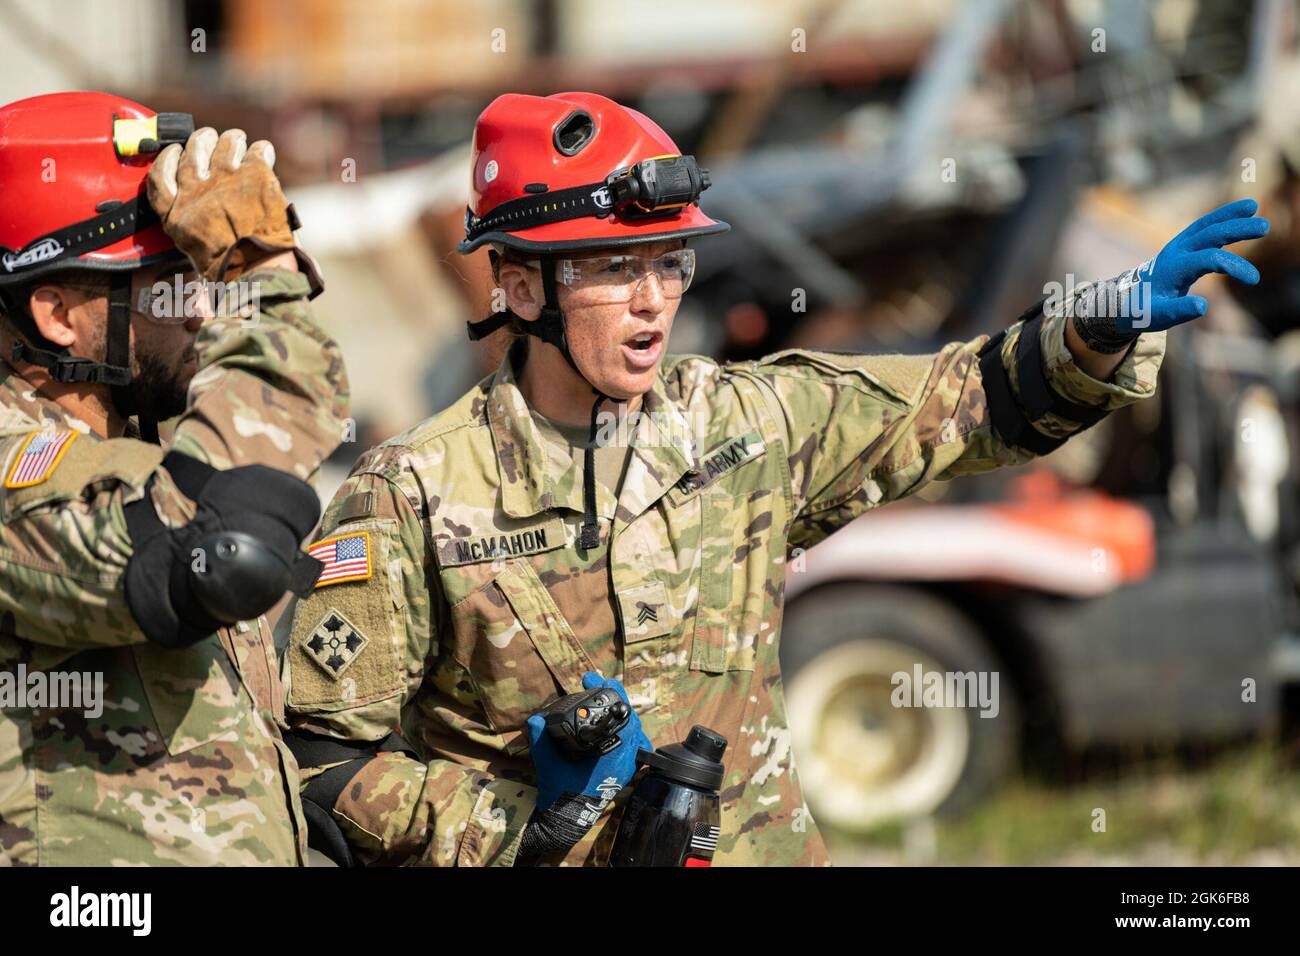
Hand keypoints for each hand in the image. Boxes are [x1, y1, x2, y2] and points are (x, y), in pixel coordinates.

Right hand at [147, 128, 297, 281]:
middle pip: (192, 153)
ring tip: (237, 140)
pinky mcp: (253, 175)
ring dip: (231, 140)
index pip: (160, 177)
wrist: (258, 267)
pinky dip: (261, 150)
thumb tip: (203, 218)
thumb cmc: (231, 270)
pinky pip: (257, 152)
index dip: (167, 159)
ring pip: (223, 145)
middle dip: (200, 141)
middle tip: (208, 137)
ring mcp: (224, 179)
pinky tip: (264, 152)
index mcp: (176, 215)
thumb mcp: (197, 253)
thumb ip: (194, 228)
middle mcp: (195, 192)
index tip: (175, 151)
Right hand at [526, 671, 651, 811]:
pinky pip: (630, 742)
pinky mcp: (621, 769)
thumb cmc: (559, 793)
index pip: (625, 717)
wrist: (565, 820)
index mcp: (614, 756)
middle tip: (594, 683)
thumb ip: (541, 740)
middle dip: (614, 698)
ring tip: (601, 698)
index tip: (596, 680)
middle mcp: (625, 760)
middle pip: (631, 719)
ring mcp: (626, 765)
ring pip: (632, 730)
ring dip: (618, 712)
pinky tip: (608, 721)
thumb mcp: (548, 764)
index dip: (613, 693)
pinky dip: (622, 728)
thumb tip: (535, 719)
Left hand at [1129, 198, 1268, 332]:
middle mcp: (1176, 252)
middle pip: (1209, 234)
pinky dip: (1221, 217)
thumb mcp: (1157, 316)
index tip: (1254, 279)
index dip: (1233, 266)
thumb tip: (1203, 306)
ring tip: (1253, 206)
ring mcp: (1178, 245)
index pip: (1208, 259)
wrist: (1124, 299)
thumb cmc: (1142, 310)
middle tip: (1265, 227)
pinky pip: (1204, 226)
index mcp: (1173, 268)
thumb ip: (1178, 311)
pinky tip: (1241, 211)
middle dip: (1236, 229)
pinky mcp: (1182, 244)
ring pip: (1206, 225)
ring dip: (1229, 215)